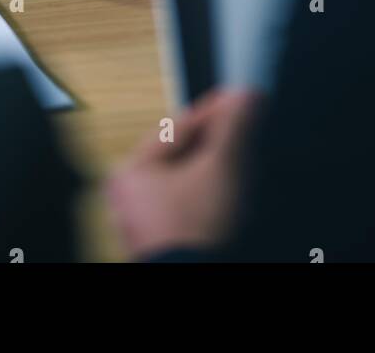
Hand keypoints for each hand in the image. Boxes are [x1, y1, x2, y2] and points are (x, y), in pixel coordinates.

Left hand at [105, 88, 260, 259]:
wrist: (202, 279)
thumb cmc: (199, 229)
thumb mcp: (222, 167)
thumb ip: (234, 126)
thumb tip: (244, 96)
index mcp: (131, 171)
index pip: (179, 127)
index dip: (215, 110)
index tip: (238, 100)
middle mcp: (130, 195)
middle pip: (183, 152)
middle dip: (217, 139)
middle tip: (243, 125)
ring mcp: (145, 220)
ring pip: (189, 177)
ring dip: (216, 165)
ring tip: (242, 155)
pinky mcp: (165, 237)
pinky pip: (190, 202)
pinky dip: (210, 191)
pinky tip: (232, 188)